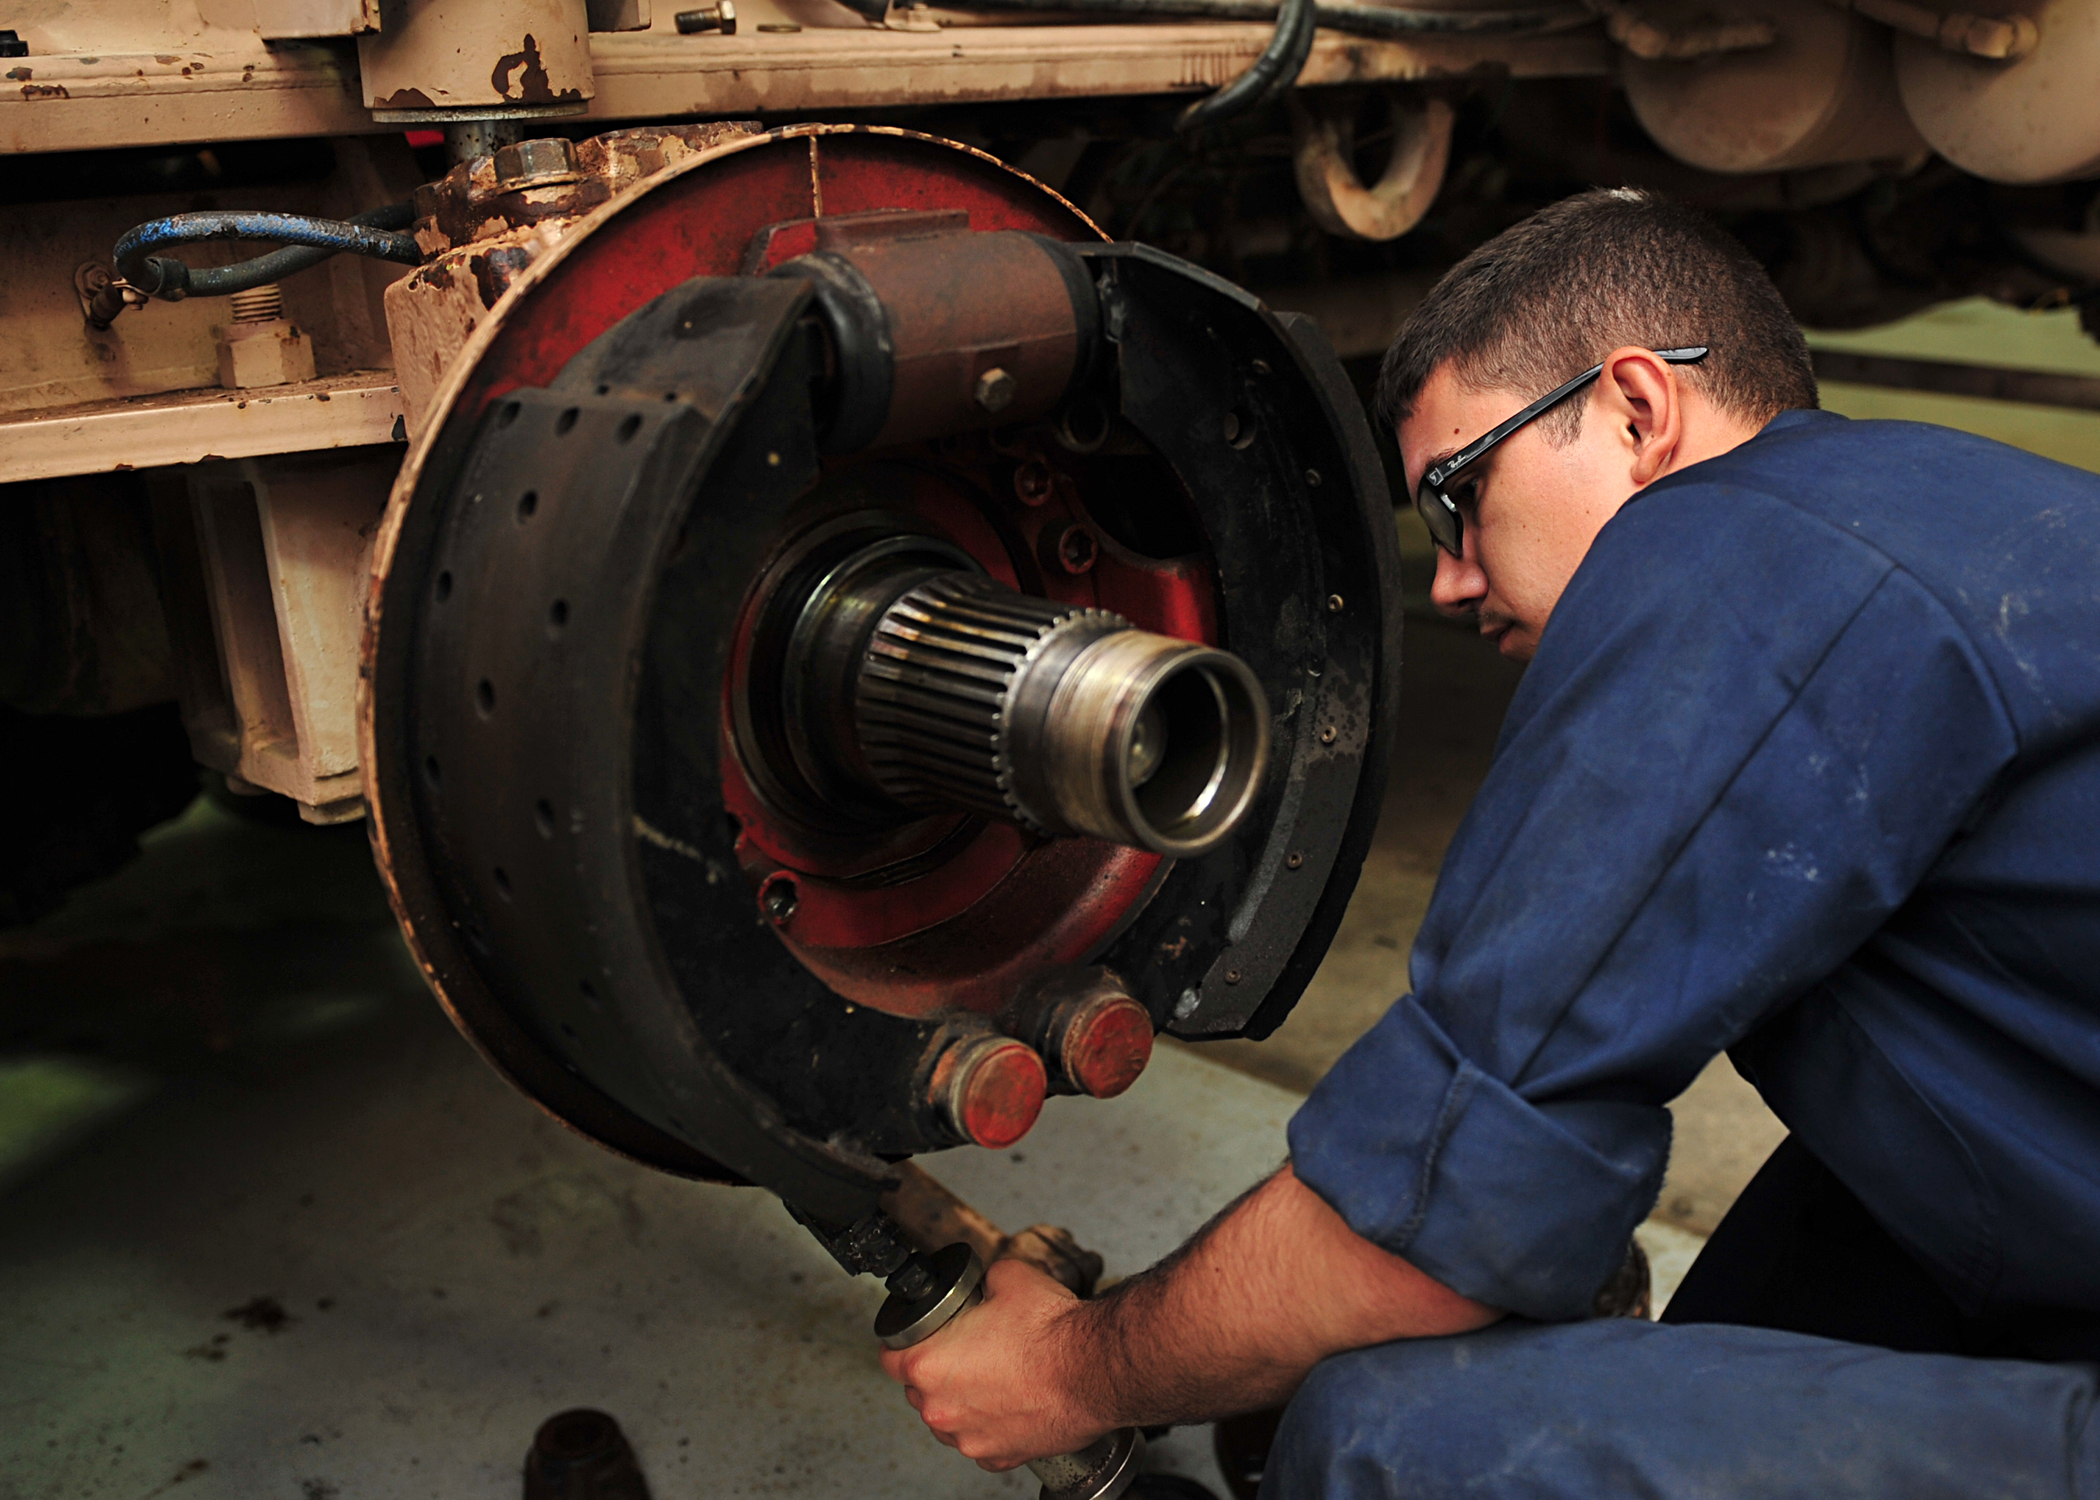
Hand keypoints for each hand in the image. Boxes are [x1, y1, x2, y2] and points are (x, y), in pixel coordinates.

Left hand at [877, 1256, 1107, 1470]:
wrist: (1092, 1370)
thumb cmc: (1051, 1332)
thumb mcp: (1007, 1276)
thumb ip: (982, 1281)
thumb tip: (985, 1282)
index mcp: (929, 1365)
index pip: (889, 1356)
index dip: (901, 1340)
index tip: (913, 1337)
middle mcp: (941, 1409)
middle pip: (918, 1389)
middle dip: (935, 1370)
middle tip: (963, 1349)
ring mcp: (969, 1438)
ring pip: (948, 1418)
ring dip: (960, 1400)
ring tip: (991, 1376)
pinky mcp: (999, 1457)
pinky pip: (980, 1440)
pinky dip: (989, 1424)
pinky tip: (1009, 1401)